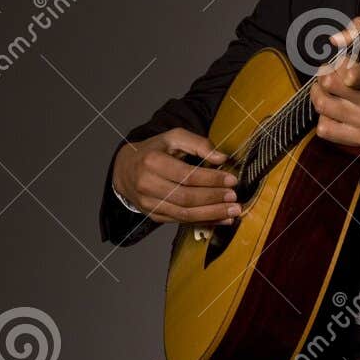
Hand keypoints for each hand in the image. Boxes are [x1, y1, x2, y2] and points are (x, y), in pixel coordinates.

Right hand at [112, 128, 242, 226]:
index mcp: (152, 162)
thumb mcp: (173, 137)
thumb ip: (198, 143)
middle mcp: (147, 185)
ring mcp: (149, 204)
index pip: (186, 175)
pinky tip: (221, 219)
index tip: (231, 180)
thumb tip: (221, 158)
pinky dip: (203, 222)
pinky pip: (181, 222)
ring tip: (232, 211)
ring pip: (184, 214)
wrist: (125, 169)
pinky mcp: (154, 216)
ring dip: (212, 214)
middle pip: (186, 197)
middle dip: (213, 199)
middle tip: (234, 197)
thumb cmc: (154, 151)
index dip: (211, 179)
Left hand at [309, 16, 359, 149]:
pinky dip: (324, 119)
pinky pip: (324, 129)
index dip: (339, 63)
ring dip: (319, 94)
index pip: (350, 73)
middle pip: (329, 83)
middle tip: (329, 73)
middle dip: (324, 74)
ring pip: (322, 105)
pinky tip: (335, 112)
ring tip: (328, 90)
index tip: (343, 63)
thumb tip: (335, 40)